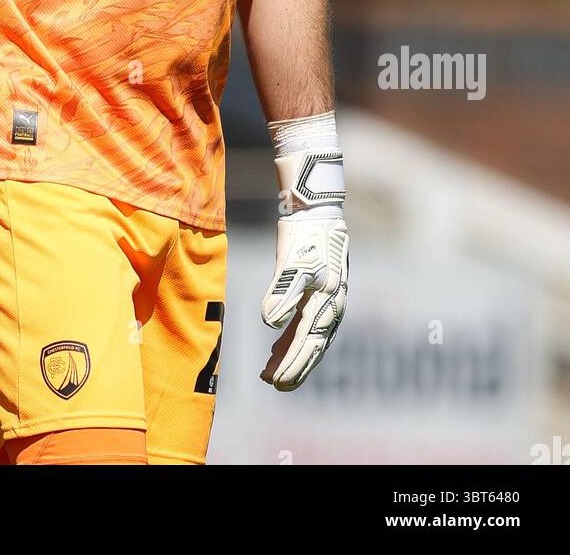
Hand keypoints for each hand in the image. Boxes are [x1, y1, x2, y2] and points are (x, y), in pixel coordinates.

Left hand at [260, 209, 348, 389]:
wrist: (316, 212)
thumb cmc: (306, 237)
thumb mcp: (294, 263)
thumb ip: (282, 292)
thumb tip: (270, 324)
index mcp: (326, 303)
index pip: (308, 342)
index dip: (293, 364)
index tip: (277, 382)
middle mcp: (328, 306)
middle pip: (311, 346)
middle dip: (294, 367)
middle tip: (275, 386)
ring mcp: (323, 300)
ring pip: (307, 337)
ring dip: (290, 356)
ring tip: (270, 374)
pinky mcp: (314, 292)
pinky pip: (304, 323)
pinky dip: (290, 338)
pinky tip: (276, 348)